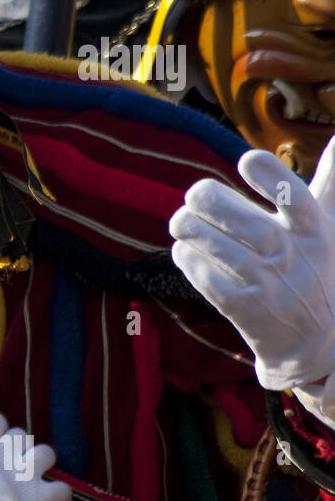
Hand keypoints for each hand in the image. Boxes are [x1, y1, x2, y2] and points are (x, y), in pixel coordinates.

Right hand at [0, 411, 70, 500]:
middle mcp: (0, 457)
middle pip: (20, 436)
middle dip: (14, 446)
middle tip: (6, 462)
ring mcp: (18, 480)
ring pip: (45, 454)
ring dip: (40, 462)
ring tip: (31, 473)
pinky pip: (60, 492)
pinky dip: (60, 494)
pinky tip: (54, 498)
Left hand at [170, 137, 334, 391]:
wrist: (315, 341)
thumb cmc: (316, 268)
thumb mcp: (329, 226)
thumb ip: (331, 183)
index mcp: (317, 232)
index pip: (300, 200)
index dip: (273, 178)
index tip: (247, 159)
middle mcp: (295, 259)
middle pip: (253, 227)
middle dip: (214, 204)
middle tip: (194, 195)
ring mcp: (271, 287)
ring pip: (224, 252)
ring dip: (193, 230)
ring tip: (181, 221)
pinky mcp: (245, 311)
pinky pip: (210, 282)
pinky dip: (191, 262)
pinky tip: (184, 251)